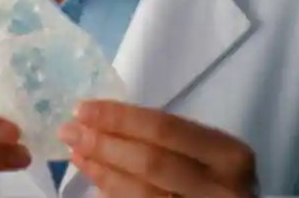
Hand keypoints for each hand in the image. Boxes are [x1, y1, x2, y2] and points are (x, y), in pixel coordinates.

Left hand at [59, 100, 256, 197]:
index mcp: (229, 154)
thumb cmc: (217, 175)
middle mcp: (221, 188)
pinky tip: (95, 182)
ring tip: (76, 154)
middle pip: (151, 162)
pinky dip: (113, 194)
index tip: (83, 109)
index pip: (166, 129)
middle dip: (104, 145)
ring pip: (141, 194)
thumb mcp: (207, 152)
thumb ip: (169, 138)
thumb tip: (103, 121)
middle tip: (69, 132)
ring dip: (102, 172)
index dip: (120, 119)